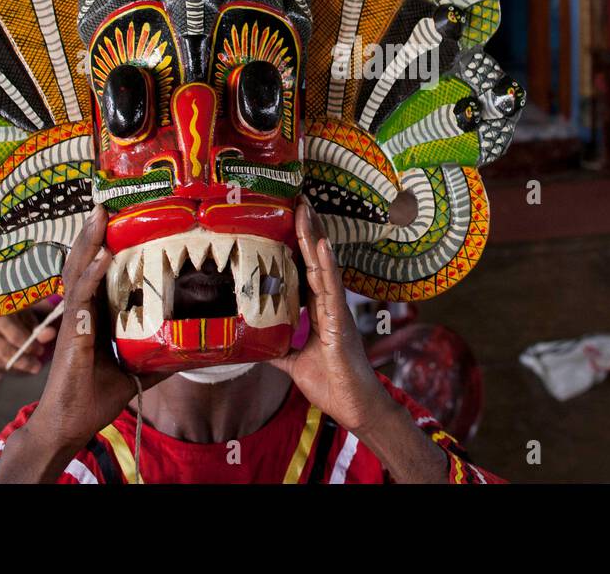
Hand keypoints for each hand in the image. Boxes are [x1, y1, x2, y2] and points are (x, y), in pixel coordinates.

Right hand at [0, 305, 57, 390]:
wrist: (0, 312)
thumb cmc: (17, 314)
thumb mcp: (28, 316)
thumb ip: (38, 327)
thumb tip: (49, 334)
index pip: (9, 331)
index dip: (25, 343)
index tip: (40, 350)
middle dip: (20, 360)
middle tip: (37, 366)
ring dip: (12, 367)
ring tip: (30, 367)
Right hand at [30, 207, 170, 450]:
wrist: (68, 426)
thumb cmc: (93, 397)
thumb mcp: (137, 373)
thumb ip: (159, 358)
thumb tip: (192, 350)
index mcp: (93, 315)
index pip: (97, 272)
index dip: (103, 244)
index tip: (117, 217)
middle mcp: (81, 312)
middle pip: (84, 263)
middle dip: (93, 233)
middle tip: (105, 203)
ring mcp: (74, 321)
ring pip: (77, 272)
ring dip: (89, 243)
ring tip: (100, 216)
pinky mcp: (72, 335)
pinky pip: (81, 299)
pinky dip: (91, 276)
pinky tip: (103, 258)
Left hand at [271, 199, 391, 433]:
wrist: (357, 409)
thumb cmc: (334, 386)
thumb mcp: (294, 364)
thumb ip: (277, 350)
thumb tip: (252, 345)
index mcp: (321, 312)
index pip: (306, 271)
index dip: (299, 246)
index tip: (291, 218)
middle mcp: (330, 306)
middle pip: (315, 261)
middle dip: (306, 231)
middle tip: (298, 199)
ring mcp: (337, 312)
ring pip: (323, 268)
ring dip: (314, 238)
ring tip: (306, 210)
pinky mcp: (341, 324)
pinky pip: (333, 290)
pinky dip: (327, 266)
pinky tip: (322, 246)